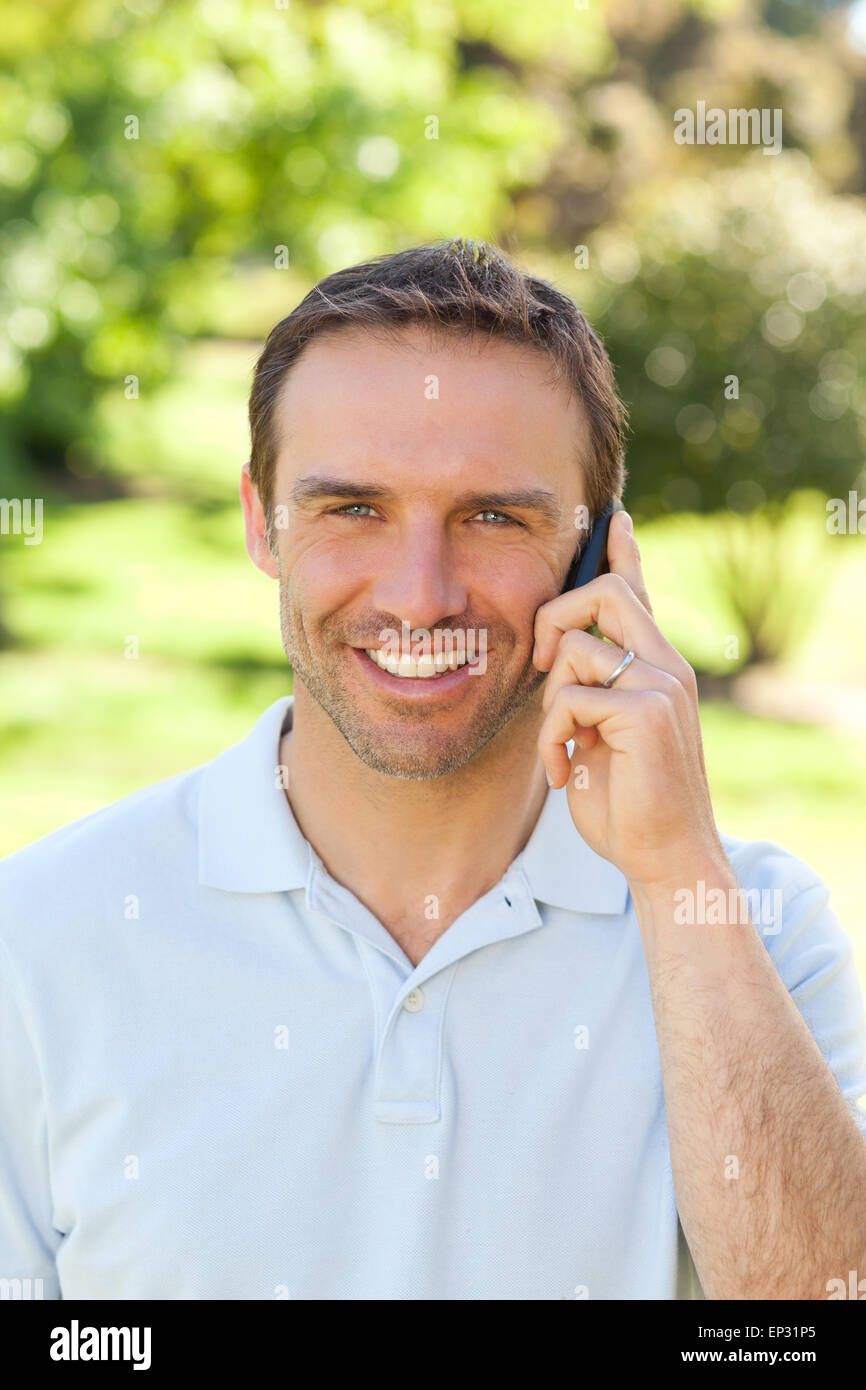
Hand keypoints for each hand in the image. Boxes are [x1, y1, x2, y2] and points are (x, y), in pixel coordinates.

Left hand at [532, 510, 723, 890]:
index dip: (623, 552)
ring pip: (576, 648)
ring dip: (548, 704)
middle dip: (554, 615)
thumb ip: (591, 692)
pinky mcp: (647, 713)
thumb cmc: (628, 803)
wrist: (664, 856)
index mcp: (659, 666)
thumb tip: (559, 657)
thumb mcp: (602, 736)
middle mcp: (668, 665)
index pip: (638, 593)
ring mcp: (662, 685)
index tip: (615, 517)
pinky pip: (569, 698)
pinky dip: (550, 740)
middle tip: (539, 664)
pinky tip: (563, 773)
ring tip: (559, 749)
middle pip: (605, 591)